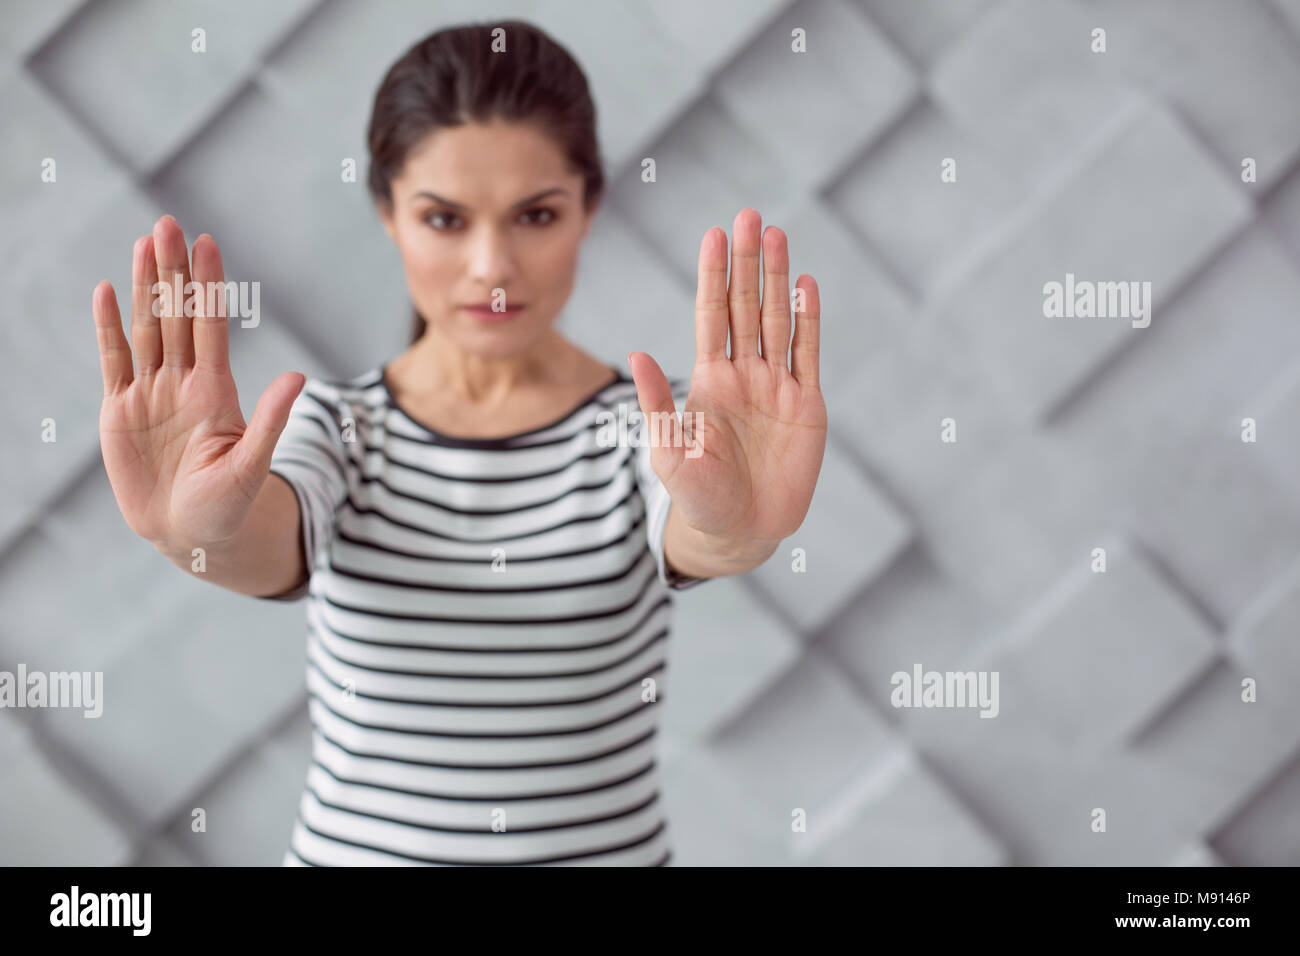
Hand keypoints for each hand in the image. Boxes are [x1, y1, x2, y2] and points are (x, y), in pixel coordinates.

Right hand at [91, 215, 305, 547]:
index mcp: (216, 391)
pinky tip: (106, 292)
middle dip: (173, 272)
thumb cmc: (228, 506)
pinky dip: (109, 328)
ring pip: (146, 329)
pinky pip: (114, 361)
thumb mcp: (251, 465)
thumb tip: (299, 376)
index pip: (211, 326)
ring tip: (143, 243)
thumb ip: (270, 419)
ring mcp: (150, 394)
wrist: (190, 535)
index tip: (208, 243)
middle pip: (177, 316)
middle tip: (168, 224)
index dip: (209, 286)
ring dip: (143, 288)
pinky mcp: (119, 411)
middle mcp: (183, 383)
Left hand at [628, 207, 827, 547]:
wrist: (740, 531)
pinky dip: (808, 319)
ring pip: (777, 319)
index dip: (714, 275)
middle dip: (747, 262)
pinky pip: (808, 353)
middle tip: (750, 215)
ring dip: (777, 278)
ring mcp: (776, 386)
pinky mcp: (805, 405)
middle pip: (746, 305)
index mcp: (709, 380)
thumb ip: (657, 404)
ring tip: (777, 235)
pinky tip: (806, 286)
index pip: (712, 315)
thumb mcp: (669, 452)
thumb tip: (635, 353)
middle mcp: (743, 374)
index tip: (715, 234)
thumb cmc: (698, 496)